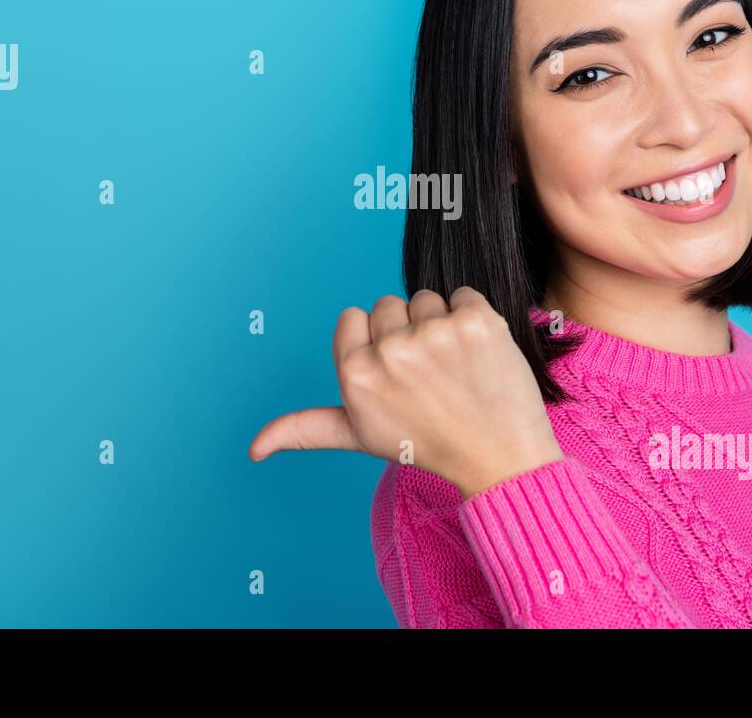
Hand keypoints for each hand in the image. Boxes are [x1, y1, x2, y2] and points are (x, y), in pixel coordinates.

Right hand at [248, 286, 562, 497]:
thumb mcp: (360, 435)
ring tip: (454, 369)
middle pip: (389, 304)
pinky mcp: (478, 320)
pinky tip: (478, 356)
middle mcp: (391, 352)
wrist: (499, 457)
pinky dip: (474, 318)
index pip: (354, 317)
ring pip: (427, 298)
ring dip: (441, 325)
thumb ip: (305, 429)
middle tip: (429, 377)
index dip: (375, 342)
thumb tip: (252, 449)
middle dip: (407, 332)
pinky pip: (464, 293)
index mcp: (355, 374)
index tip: (396, 375)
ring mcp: (436, 334)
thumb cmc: (426, 443)